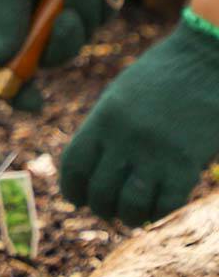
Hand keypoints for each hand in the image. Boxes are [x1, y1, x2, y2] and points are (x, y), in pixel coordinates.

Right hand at [0, 0, 121, 110]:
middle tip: (66, 15)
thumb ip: (5, 20)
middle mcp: (32, 22)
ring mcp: (61, 11)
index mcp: (3, 22)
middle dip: (64, 41)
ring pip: (81, 38)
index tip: (36, 103)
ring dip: (85, 12)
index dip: (18, 92)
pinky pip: (102, 17)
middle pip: (51, 59)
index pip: (6, 70)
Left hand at [61, 10, 218, 224]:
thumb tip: (88, 170)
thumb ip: (103, 130)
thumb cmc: (162, 76)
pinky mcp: (186, 163)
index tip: (77, 199)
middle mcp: (124, 138)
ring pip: (129, 205)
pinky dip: (159, 213)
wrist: (207, 59)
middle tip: (108, 210)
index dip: (72, 190)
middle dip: (101, 208)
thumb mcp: (120, 96)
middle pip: (99, 191)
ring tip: (131, 214)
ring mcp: (155, 152)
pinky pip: (166, 204)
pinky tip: (158, 208)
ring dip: (128, 217)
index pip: (73, 167)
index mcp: (103, 119)